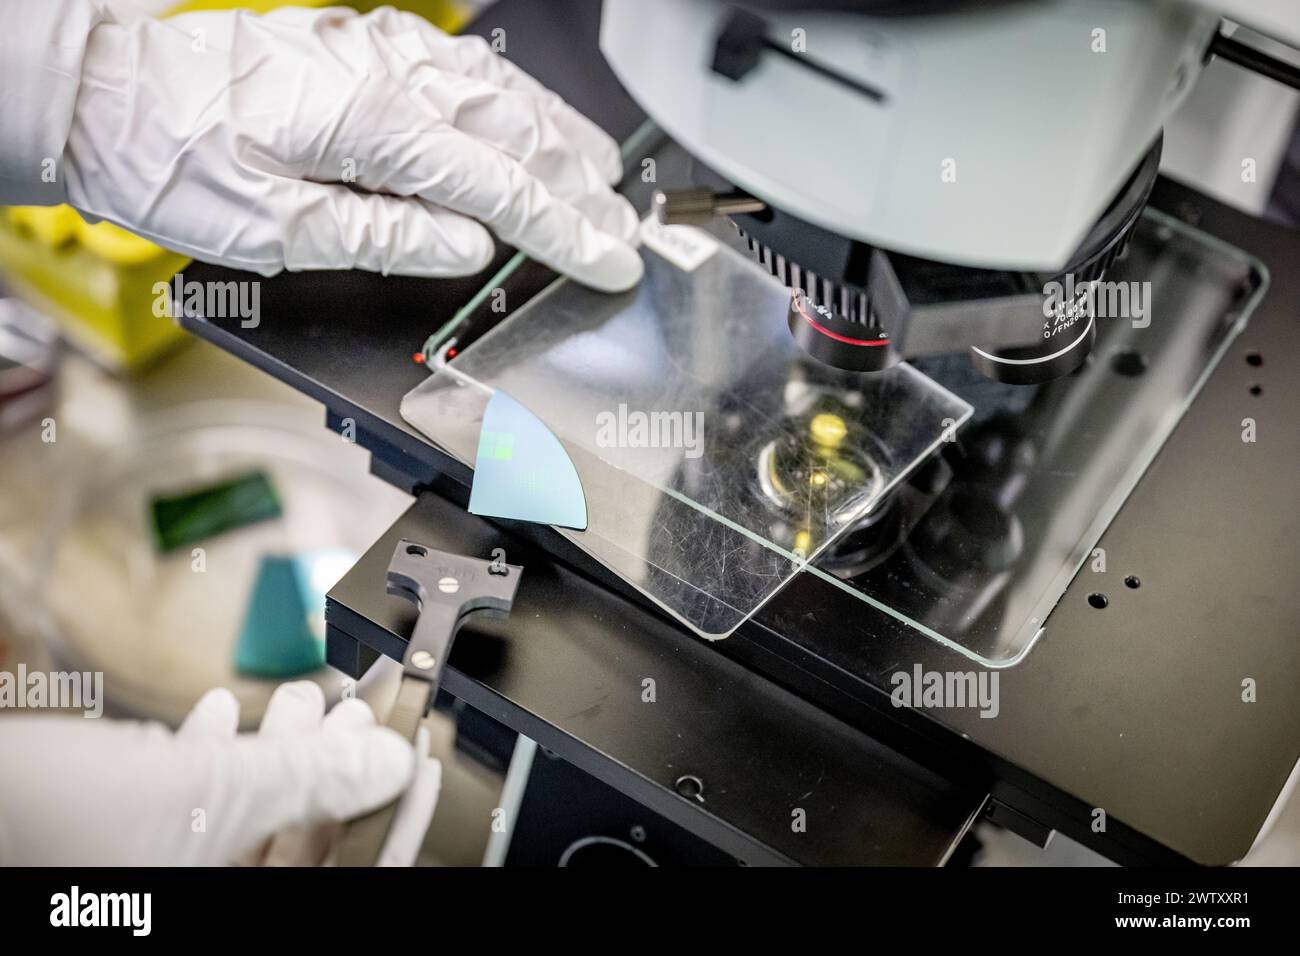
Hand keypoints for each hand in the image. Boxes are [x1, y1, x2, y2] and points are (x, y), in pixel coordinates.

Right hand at [0, 681, 438, 865]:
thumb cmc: (40, 813)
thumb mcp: (199, 789)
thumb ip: (304, 779)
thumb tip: (388, 764)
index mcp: (217, 912)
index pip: (345, 878)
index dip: (389, 820)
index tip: (416, 759)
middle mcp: (188, 896)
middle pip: (295, 843)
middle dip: (329, 768)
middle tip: (357, 712)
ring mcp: (157, 871)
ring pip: (242, 820)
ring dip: (274, 752)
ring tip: (297, 697)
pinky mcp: (121, 843)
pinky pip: (189, 811)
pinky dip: (213, 759)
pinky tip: (222, 711)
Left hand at [63, 5, 642, 289]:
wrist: (105, 90)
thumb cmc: (171, 157)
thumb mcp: (273, 230)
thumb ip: (384, 235)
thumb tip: (466, 245)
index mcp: (374, 122)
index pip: (501, 189)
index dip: (565, 233)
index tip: (611, 263)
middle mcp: (390, 76)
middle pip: (518, 137)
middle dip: (580, 192)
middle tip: (624, 234)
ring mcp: (382, 52)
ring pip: (503, 95)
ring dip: (562, 140)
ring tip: (605, 178)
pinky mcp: (367, 48)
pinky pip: (467, 70)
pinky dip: (516, 100)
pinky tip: (536, 117)